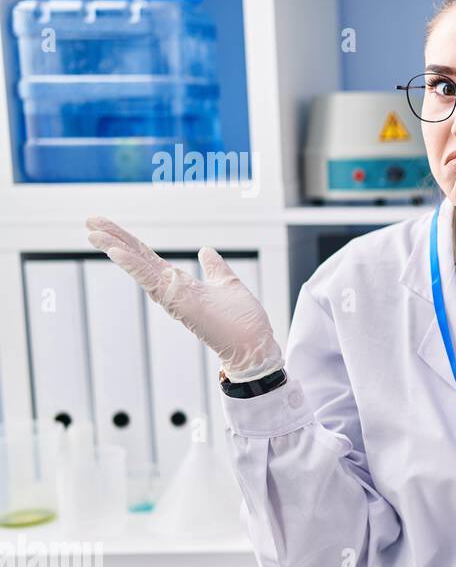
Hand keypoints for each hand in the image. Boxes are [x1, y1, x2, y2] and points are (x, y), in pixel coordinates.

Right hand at [85, 216, 283, 382]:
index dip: (129, 241)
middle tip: (90, 221)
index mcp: (181, 283)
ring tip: (93, 232)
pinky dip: (134, 266)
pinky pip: (152, 281)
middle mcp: (172, 290)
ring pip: (139, 268)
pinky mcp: (179, 304)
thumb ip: (214, 267)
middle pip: (138, 259)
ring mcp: (173, 297)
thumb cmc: (242, 321)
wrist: (255, 344)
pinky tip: (116, 252)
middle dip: (115, 239)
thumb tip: (205, 250)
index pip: (148, 257)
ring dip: (117, 249)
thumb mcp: (227, 283)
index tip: (107, 226)